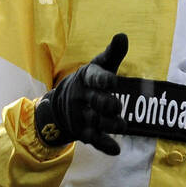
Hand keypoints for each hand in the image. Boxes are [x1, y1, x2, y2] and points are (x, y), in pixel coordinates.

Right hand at [34, 34, 130, 154]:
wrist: (62, 104)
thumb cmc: (91, 80)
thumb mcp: (99, 65)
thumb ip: (113, 54)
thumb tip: (123, 35)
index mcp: (86, 78)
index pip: (94, 77)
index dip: (102, 80)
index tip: (113, 82)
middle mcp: (82, 97)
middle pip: (95, 101)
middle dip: (105, 105)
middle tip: (116, 107)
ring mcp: (81, 115)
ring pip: (96, 121)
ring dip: (109, 125)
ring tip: (122, 127)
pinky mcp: (83, 132)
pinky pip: (94, 139)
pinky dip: (104, 145)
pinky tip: (116, 151)